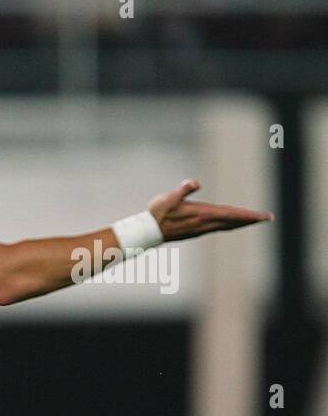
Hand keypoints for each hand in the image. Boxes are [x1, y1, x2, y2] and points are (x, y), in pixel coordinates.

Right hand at [148, 180, 271, 241]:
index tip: (265, 217)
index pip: (232, 214)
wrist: (147, 232)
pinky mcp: (196, 231)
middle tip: (267, 218)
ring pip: (227, 225)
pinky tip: (230, 225)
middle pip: (233, 221)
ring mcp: (201, 228)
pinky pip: (218, 227)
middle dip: (250, 219)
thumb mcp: (169, 198)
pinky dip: (229, 225)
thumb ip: (183, 189)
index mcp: (204, 214)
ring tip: (253, 221)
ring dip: (241, 223)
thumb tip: (195, 182)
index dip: (250, 215)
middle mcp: (205, 223)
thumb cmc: (158, 213)